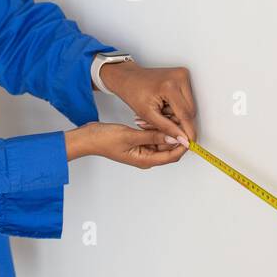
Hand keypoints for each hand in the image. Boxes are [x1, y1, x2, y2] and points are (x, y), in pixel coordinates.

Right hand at [67, 121, 187, 168]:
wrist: (88, 137)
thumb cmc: (104, 140)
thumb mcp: (130, 135)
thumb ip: (153, 136)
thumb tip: (174, 137)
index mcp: (146, 160)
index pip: (172, 155)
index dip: (182, 145)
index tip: (188, 132)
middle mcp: (146, 157)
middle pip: (169, 147)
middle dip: (174, 134)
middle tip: (176, 119)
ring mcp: (142, 149)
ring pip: (161, 139)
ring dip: (162, 129)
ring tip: (161, 116)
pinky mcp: (138, 142)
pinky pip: (152, 135)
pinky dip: (153, 127)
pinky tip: (148, 119)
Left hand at [99, 61, 197, 151]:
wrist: (128, 77)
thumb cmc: (133, 92)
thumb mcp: (147, 115)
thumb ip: (167, 128)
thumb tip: (183, 140)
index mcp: (170, 86)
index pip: (186, 115)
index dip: (187, 131)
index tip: (188, 144)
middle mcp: (180, 77)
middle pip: (189, 111)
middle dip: (178, 122)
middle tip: (162, 125)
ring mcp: (183, 74)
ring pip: (188, 106)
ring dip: (177, 115)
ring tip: (159, 114)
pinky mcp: (183, 75)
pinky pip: (186, 99)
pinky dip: (176, 107)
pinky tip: (163, 107)